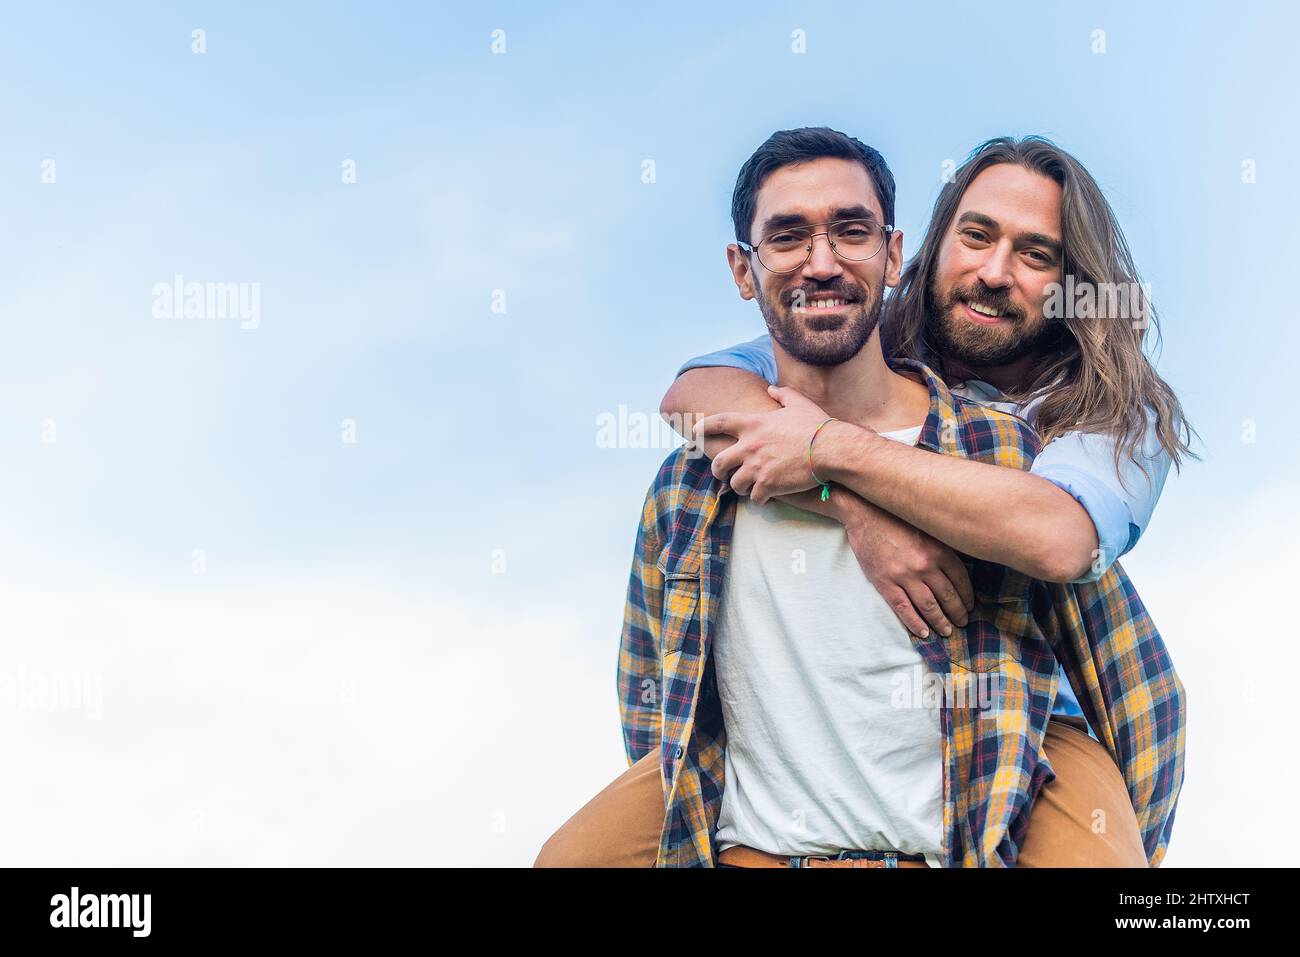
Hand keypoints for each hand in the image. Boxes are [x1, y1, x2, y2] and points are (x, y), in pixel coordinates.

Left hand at [695, 385, 837, 503]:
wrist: (831, 449)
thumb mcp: (799, 403)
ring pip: (735, 484)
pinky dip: (758, 499)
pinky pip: (754, 498)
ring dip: (740, 486)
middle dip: (718, 471)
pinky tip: (765, 497)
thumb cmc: (817, 425)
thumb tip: (771, 388)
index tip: (694, 431)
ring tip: (748, 487)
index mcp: (754, 424)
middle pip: (719, 463)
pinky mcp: (768, 485)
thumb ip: (782, 395)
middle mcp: (749, 446)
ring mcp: (757, 467)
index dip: (703, 426)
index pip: (719, 422)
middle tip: (723, 475)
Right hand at [835, 495, 974, 638]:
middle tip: (962, 622)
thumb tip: (963, 563)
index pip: (960, 580)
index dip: (967, 596)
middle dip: (957, 613)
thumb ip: (943, 546)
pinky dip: (915, 623)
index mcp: (938, 550)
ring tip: (947, 631)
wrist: (865, 514)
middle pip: (948, 596)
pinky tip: (923, 633)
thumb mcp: (927, 527)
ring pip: (928, 606)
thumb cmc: (897, 519)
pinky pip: (904, 609)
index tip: (970, 606)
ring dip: (940, 622)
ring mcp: (904, 576)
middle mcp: (924, 565)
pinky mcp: (885, 583)